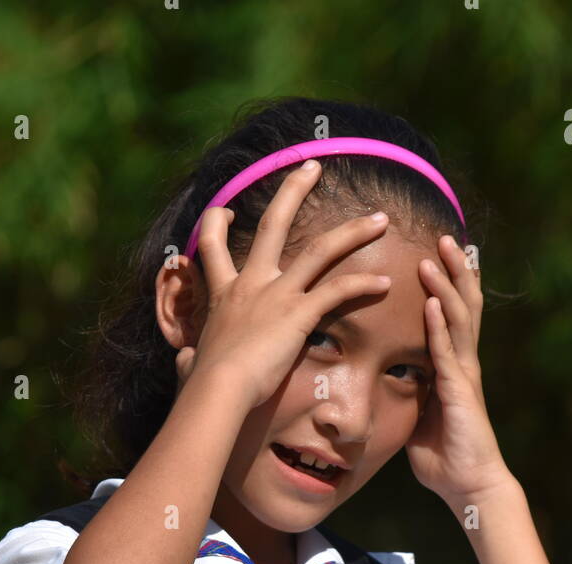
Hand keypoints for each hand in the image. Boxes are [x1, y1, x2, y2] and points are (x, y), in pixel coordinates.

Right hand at [176, 161, 392, 409]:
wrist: (217, 389)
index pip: (212, 244)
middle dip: (293, 190)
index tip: (226, 209)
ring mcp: (276, 295)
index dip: (216, 222)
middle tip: (312, 165)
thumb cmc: (203, 385)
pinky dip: (362, 286)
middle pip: (273, 223)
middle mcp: (251, 284)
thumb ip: (190, 359)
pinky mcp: (298, 314)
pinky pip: (337, 292)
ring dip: (352, 232)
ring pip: (319, 250)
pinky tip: (385, 282)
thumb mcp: (190, 363)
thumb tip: (186, 363)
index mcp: (222, 293)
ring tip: (379, 218)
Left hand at [405, 237, 511, 502]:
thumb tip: (392, 384)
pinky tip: (430, 302)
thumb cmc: (445, 458)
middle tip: (446, 235)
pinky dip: (439, 325)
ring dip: (446, 285)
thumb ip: (412, 395)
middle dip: (455, 270)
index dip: (449, 284)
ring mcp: (464, 375)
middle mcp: (463, 364)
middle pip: (462, 305)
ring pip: (458, 319)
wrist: (469, 486)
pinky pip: (446, 352)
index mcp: (453, 368)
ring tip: (437, 255)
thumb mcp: (420, 419)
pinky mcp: (459, 391)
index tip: (439, 254)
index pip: (453, 316)